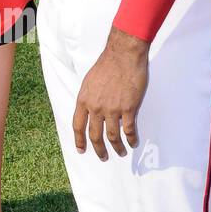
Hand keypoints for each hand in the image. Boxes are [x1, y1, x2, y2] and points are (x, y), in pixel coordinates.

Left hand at [73, 28, 149, 159]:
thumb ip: (89, 97)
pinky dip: (130, 139)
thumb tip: (91, 108)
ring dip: (117, 148)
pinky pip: (128, 130)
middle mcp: (95, 107)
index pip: (78, 126)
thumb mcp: (89, 81)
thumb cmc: (108, 64)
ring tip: (120, 153)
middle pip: (95, 135)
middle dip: (99, 149)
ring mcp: (112, 109)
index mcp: (84, 100)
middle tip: (103, 157)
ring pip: (112, 136)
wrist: (123, 55)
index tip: (81, 150)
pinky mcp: (128, 108)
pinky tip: (132, 143)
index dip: (79, 140)